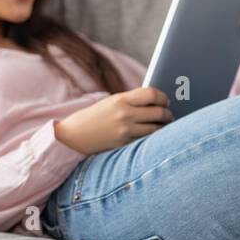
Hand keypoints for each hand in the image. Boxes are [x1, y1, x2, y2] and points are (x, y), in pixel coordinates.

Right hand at [54, 86, 172, 154]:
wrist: (72, 136)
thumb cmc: (94, 118)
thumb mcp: (110, 103)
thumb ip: (131, 102)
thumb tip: (157, 103)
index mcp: (121, 99)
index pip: (152, 94)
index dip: (162, 97)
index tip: (165, 100)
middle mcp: (124, 115)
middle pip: (159, 112)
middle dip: (167, 114)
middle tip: (167, 115)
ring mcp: (125, 131)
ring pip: (156, 129)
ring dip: (163, 128)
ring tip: (162, 126)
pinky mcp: (123, 145)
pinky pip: (145, 141)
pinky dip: (151, 138)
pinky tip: (152, 136)